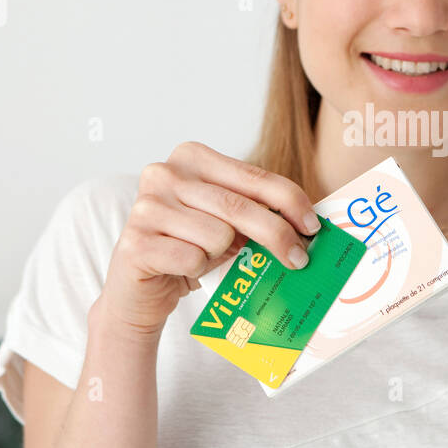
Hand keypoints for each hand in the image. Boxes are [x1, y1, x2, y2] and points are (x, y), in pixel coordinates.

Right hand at [97, 142, 320, 343]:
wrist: (138, 290)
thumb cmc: (189, 249)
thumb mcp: (226, 222)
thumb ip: (256, 211)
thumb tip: (306, 224)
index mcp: (191, 157)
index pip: (254, 176)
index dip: (290, 201)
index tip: (312, 226)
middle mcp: (164, 174)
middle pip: (240, 208)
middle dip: (277, 236)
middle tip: (298, 260)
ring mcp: (146, 207)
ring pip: (219, 236)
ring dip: (221, 257)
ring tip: (205, 258)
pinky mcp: (135, 242)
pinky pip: (193, 259)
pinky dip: (197, 271)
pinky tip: (182, 269)